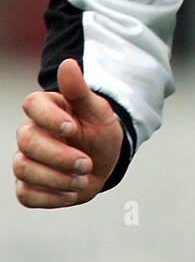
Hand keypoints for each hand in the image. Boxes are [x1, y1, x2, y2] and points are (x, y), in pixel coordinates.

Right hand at [13, 58, 123, 207]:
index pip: (32, 104)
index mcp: (46, 108)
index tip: (72, 128)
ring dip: (57, 179)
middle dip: (59, 156)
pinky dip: (50, 197)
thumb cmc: (98, 131)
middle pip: (27, 141)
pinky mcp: (27, 185)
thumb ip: (80, 91)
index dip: (49, 117)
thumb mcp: (97, 111)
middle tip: (87, 163)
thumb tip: (68, 63)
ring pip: (24, 169)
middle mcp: (30, 132)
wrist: (104, 162)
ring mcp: (26, 159)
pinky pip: (26, 194)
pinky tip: (71, 194)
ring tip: (83, 179)